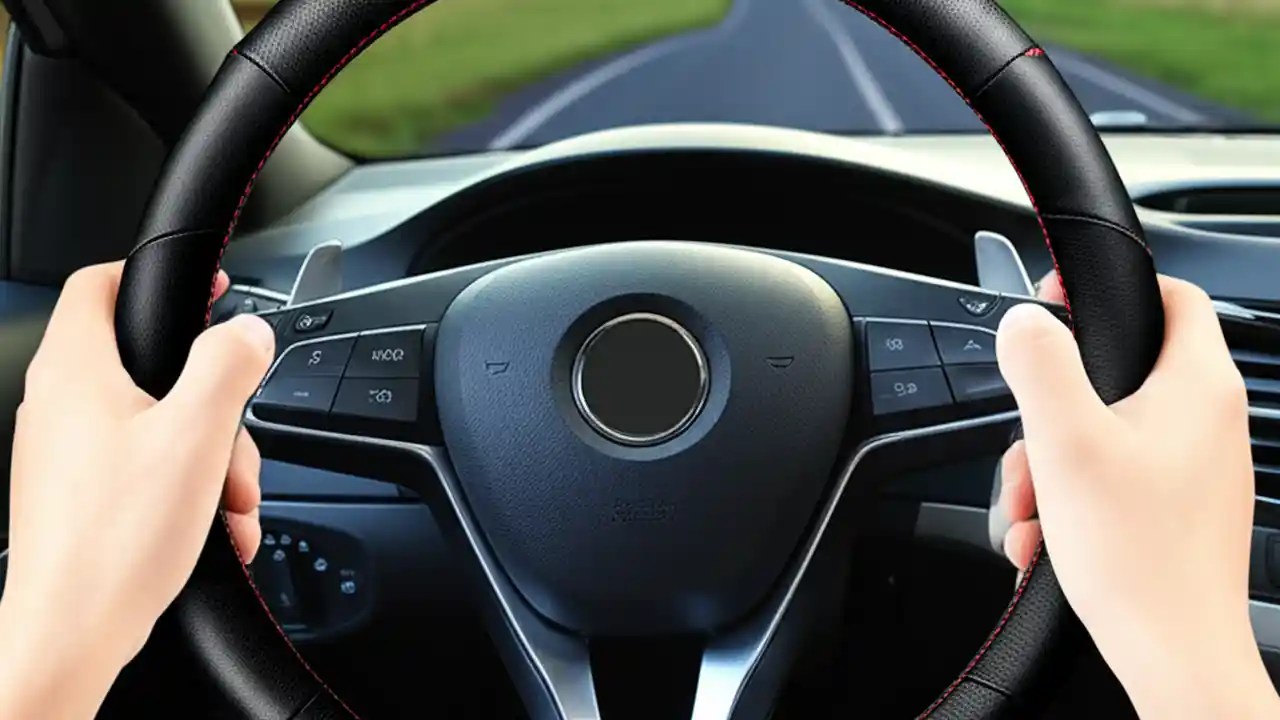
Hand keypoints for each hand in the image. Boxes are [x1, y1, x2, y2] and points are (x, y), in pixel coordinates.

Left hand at [0, 263, 271, 719]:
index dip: (157, 276)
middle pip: (154, 368)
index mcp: (77, 370)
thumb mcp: (198, 433)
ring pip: (160, 424)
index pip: (102, 282)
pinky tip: (213, 527)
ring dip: (211, 459)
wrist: (71, 632)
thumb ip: (228, 366)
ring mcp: (67, 451)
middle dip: (215, 407)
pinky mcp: (79, 492)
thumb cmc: (116, 539)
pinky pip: (146, 468)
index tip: (207, 291)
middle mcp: (62, 405)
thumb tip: (247, 332)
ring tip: (229, 504)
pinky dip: (187, 489)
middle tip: (235, 443)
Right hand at [995, 273, 1278, 717]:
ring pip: (1103, 433)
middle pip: (1113, 376)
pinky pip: (1114, 478)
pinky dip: (1073, 501)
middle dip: (1050, 414)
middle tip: (1029, 452)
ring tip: (1034, 513)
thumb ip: (1040, 365)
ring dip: (1050, 467)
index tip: (1055, 308)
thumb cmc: (1137, 555)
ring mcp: (1196, 467)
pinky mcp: (1180, 507)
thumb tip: (1023, 320)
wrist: (1174, 652)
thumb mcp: (1065, 441)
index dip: (1106, 291)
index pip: (1170, 294)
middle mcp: (1207, 420)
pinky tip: (1049, 538)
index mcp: (1197, 386)